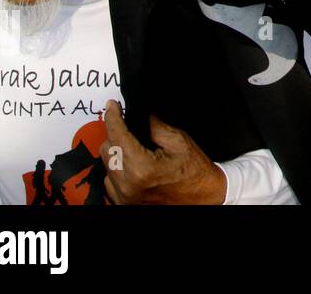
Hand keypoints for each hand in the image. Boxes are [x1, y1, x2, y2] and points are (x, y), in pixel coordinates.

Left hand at [100, 101, 226, 204]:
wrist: (204, 196)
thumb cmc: (195, 173)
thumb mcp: (179, 142)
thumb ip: (156, 126)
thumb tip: (140, 114)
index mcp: (142, 168)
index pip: (117, 136)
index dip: (113, 117)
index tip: (112, 106)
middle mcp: (129, 186)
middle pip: (107, 151)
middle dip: (116, 135)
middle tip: (129, 128)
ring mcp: (125, 197)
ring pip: (106, 166)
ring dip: (117, 153)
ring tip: (135, 149)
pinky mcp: (124, 203)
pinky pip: (109, 181)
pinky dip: (117, 170)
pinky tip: (132, 166)